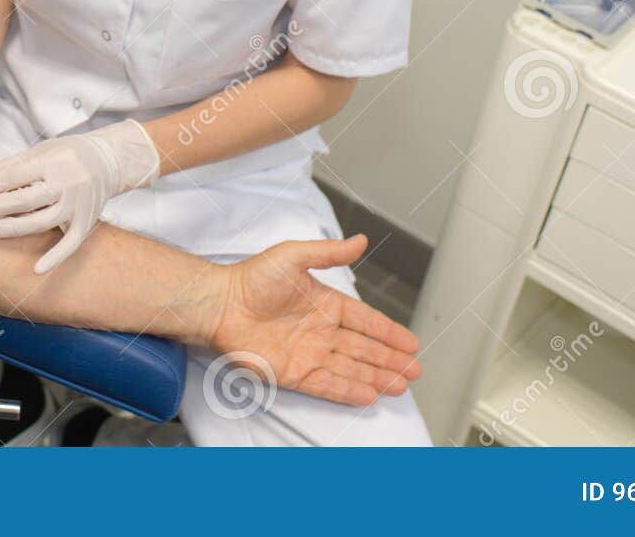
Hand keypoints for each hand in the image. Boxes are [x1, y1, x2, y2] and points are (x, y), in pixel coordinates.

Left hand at [0, 119, 159, 273]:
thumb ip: (11, 165)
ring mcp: (78, 205)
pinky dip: (55, 258)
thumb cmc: (69, 154)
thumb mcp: (40, 150)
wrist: (109, 160)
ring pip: (40, 223)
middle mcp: (67, 183)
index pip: (12, 177)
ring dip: (10, 229)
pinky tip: (37, 269)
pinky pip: (70, 244)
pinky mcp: (87, 221)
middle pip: (23, 201)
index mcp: (53, 161)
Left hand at [208, 235, 421, 408]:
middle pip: (364, 348)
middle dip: (390, 360)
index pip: (365, 320)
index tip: (411, 342)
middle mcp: (320, 330)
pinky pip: (327, 384)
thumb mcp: (293, 256)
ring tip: (400, 385)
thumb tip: (360, 240)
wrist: (220, 304)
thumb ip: (329, 252)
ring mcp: (308, 353)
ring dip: (376, 377)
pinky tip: (369, 395)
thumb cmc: (251, 278)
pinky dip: (349, 390)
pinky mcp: (293, 373)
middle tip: (414, 370)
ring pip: (351, 368)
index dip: (389, 332)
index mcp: (325, 303)